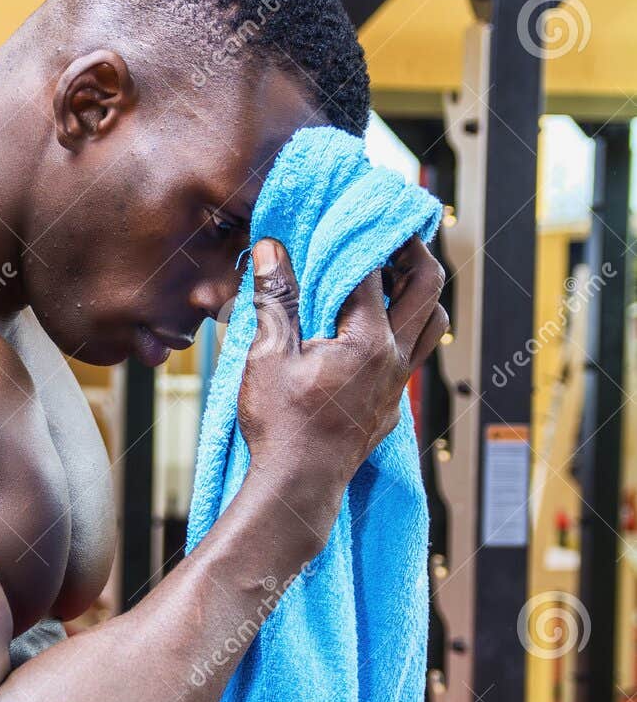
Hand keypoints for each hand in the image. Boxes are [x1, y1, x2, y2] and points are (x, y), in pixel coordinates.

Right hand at [237, 234, 446, 522]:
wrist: (297, 488)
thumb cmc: (280, 425)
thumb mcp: (267, 355)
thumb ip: (275, 298)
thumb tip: (270, 248)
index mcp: (367, 340)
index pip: (373, 270)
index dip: (361, 236)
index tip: (351, 213)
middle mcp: (394, 358)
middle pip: (428, 288)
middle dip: (415, 252)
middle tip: (394, 234)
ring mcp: (397, 385)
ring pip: (434, 325)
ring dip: (421, 293)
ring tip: (394, 277)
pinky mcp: (391, 407)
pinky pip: (415, 356)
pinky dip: (408, 329)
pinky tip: (376, 330)